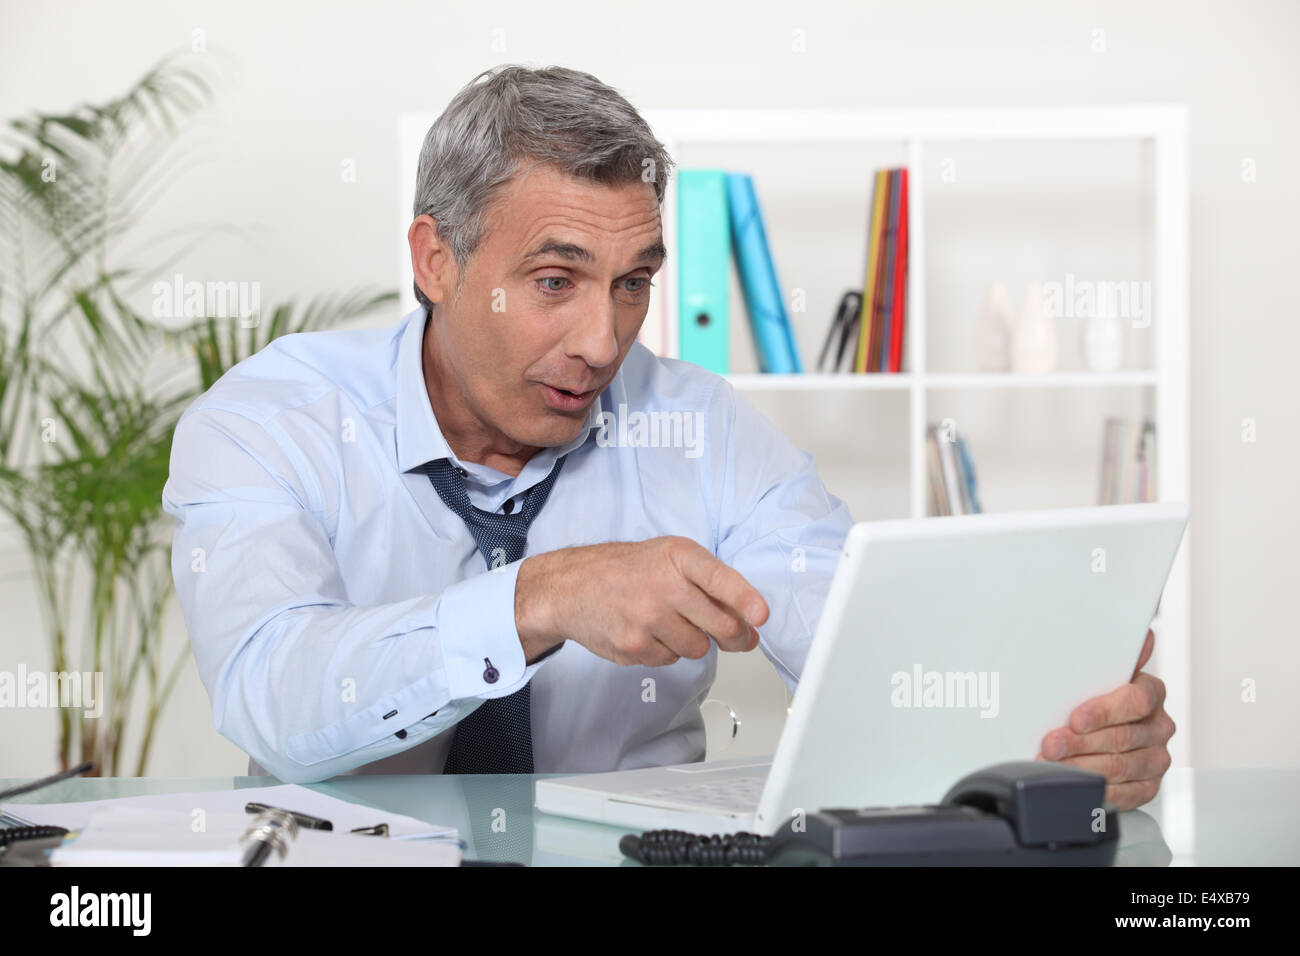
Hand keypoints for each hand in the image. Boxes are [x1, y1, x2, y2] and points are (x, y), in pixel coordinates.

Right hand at [514, 536, 769, 666]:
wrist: (569, 587)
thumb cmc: (624, 571)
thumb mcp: (667, 557)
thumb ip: (708, 583)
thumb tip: (749, 622)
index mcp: (677, 556)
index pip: (719, 579)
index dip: (744, 599)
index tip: (760, 616)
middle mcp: (663, 585)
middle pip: (720, 624)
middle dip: (735, 636)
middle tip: (737, 637)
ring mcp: (647, 618)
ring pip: (698, 648)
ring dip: (692, 641)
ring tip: (667, 621)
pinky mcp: (634, 646)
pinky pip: (670, 660)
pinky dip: (664, 651)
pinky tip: (646, 631)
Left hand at [1036, 628, 1174, 809]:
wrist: (1099, 726)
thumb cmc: (1093, 695)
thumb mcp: (1098, 671)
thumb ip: (1113, 654)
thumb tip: (1142, 633)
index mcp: (1150, 692)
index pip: (1136, 700)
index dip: (1104, 711)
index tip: (1075, 718)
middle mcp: (1158, 725)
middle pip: (1122, 736)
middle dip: (1081, 741)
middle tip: (1050, 744)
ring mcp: (1155, 757)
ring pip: (1120, 766)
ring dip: (1081, 765)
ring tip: (1051, 762)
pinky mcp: (1148, 785)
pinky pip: (1126, 792)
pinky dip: (1097, 788)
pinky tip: (1074, 782)